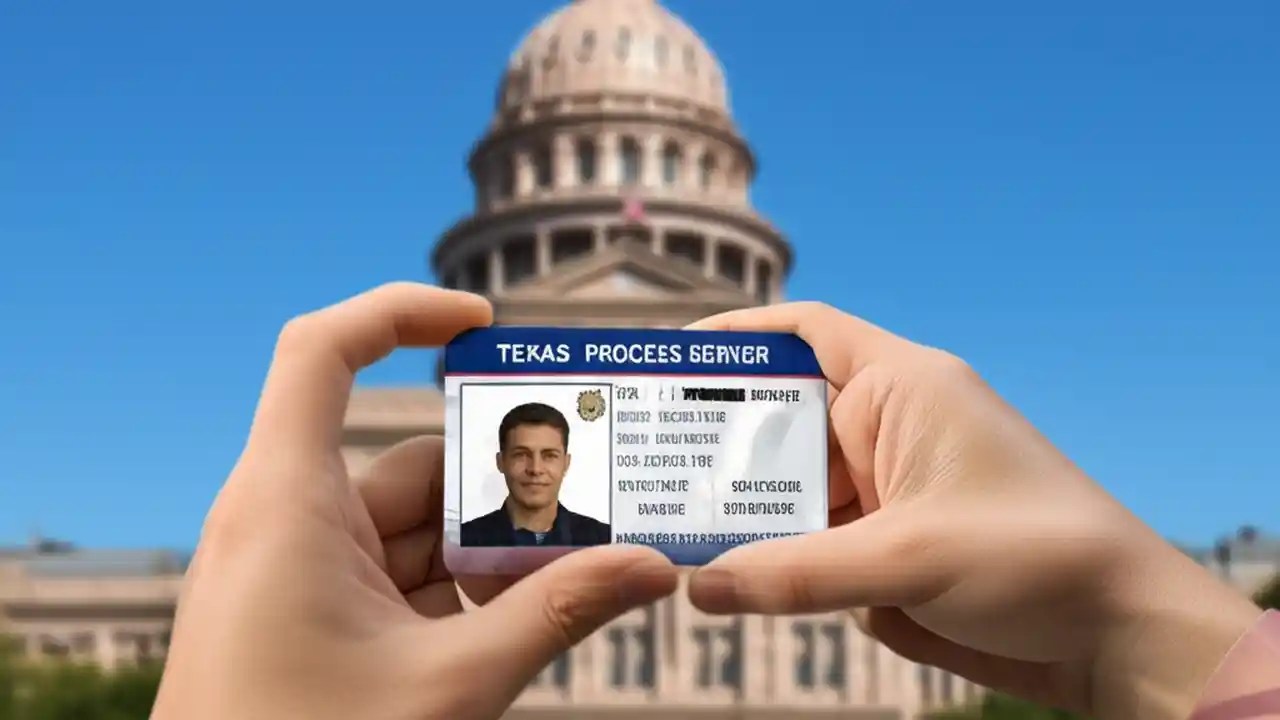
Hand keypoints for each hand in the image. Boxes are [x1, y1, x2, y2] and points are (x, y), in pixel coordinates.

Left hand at [152, 283, 677, 719]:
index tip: (484, 325)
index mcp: (286, 505)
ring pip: (412, 530)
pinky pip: (398, 578)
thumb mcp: (449, 687)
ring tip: (575, 579)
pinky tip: (520, 626)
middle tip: (595, 504)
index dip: (402, 314)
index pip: (324, 353)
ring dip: (487, 555)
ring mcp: (296, 574)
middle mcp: (284, 522)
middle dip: (501, 490)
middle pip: (409, 462)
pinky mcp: (310, 619)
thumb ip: (558, 616)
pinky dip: (458, 594)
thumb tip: (653, 567)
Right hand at [684, 302, 1260, 719]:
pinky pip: (817, 547)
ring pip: (794, 494)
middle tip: (647, 470)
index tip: (668, 361)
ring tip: (678, 537)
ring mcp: (892, 492)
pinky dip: (785, 566)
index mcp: (904, 390)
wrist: (1121, 638)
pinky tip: (744, 586)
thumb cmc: (1043, 560)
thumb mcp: (908, 559)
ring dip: (751, 518)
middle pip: (783, 423)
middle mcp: (891, 431)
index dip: (736, 338)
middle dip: (723, 450)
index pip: (807, 333)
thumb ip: (797, 572)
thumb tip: (700, 585)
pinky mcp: (895, 547)